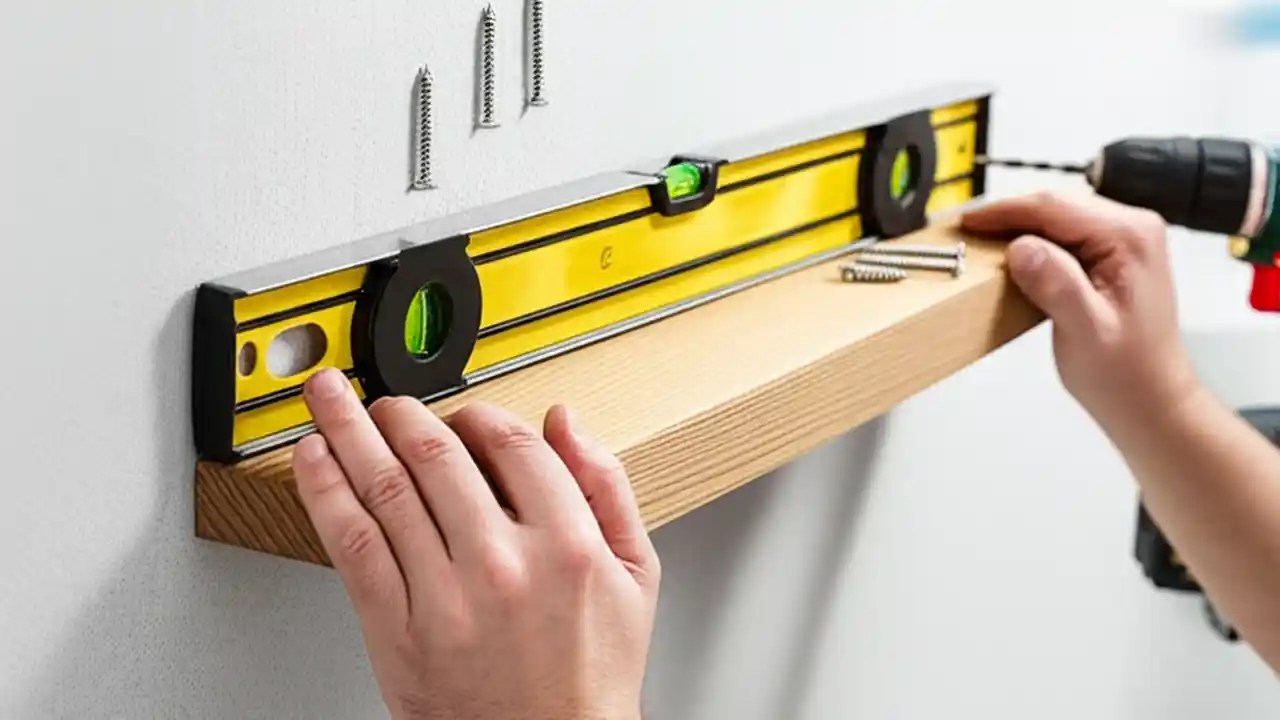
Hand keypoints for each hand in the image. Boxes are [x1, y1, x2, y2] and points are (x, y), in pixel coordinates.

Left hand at [291, 368, 660, 719]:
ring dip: (349, 429)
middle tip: (387, 401)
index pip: (512, 445)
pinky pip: (353, 542)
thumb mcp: (635, 574)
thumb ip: (607, 485)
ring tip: (330, 398)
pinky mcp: (397, 628)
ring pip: (386, 486)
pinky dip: (325, 490)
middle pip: (438, 454)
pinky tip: (314, 458)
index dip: (480, 415)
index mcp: (567, 543)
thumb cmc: (589, 673)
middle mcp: (503, 563)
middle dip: (402, 412)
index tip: (465, 415)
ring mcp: (445, 596)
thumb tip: (567, 423)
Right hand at [960, 190, 1200, 430]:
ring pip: (1059, 218)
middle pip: (1056, 205)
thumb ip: (1056, 285)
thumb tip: (1021, 247)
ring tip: (981, 240)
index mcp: (1129, 238)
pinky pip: (1066, 236)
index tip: (967, 222)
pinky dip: (1035, 242)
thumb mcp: (1086, 332)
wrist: (1150, 400)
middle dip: (1009, 216)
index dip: (1004, 212)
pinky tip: (1012, 255)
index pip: (1055, 207)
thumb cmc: (1125, 374)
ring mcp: (1125, 241)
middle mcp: (1133, 230)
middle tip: (966, 229)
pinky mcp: (1114, 256)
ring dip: (1020, 228)